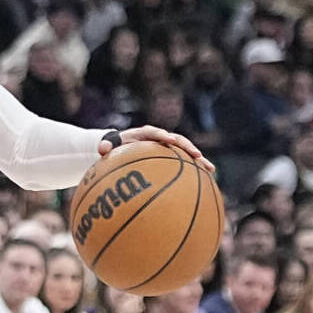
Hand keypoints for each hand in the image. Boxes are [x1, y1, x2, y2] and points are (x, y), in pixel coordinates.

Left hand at [101, 127, 215, 173]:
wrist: (122, 148)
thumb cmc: (115, 147)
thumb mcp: (109, 146)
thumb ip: (106, 146)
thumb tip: (101, 150)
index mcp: (144, 134)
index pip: (153, 132)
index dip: (161, 135)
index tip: (168, 139)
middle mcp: (159, 139)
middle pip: (176, 141)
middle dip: (186, 147)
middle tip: (196, 154)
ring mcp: (167, 148)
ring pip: (185, 152)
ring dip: (198, 159)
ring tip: (210, 169)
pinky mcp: (172, 158)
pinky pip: (185, 164)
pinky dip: (195, 171)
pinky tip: (208, 180)